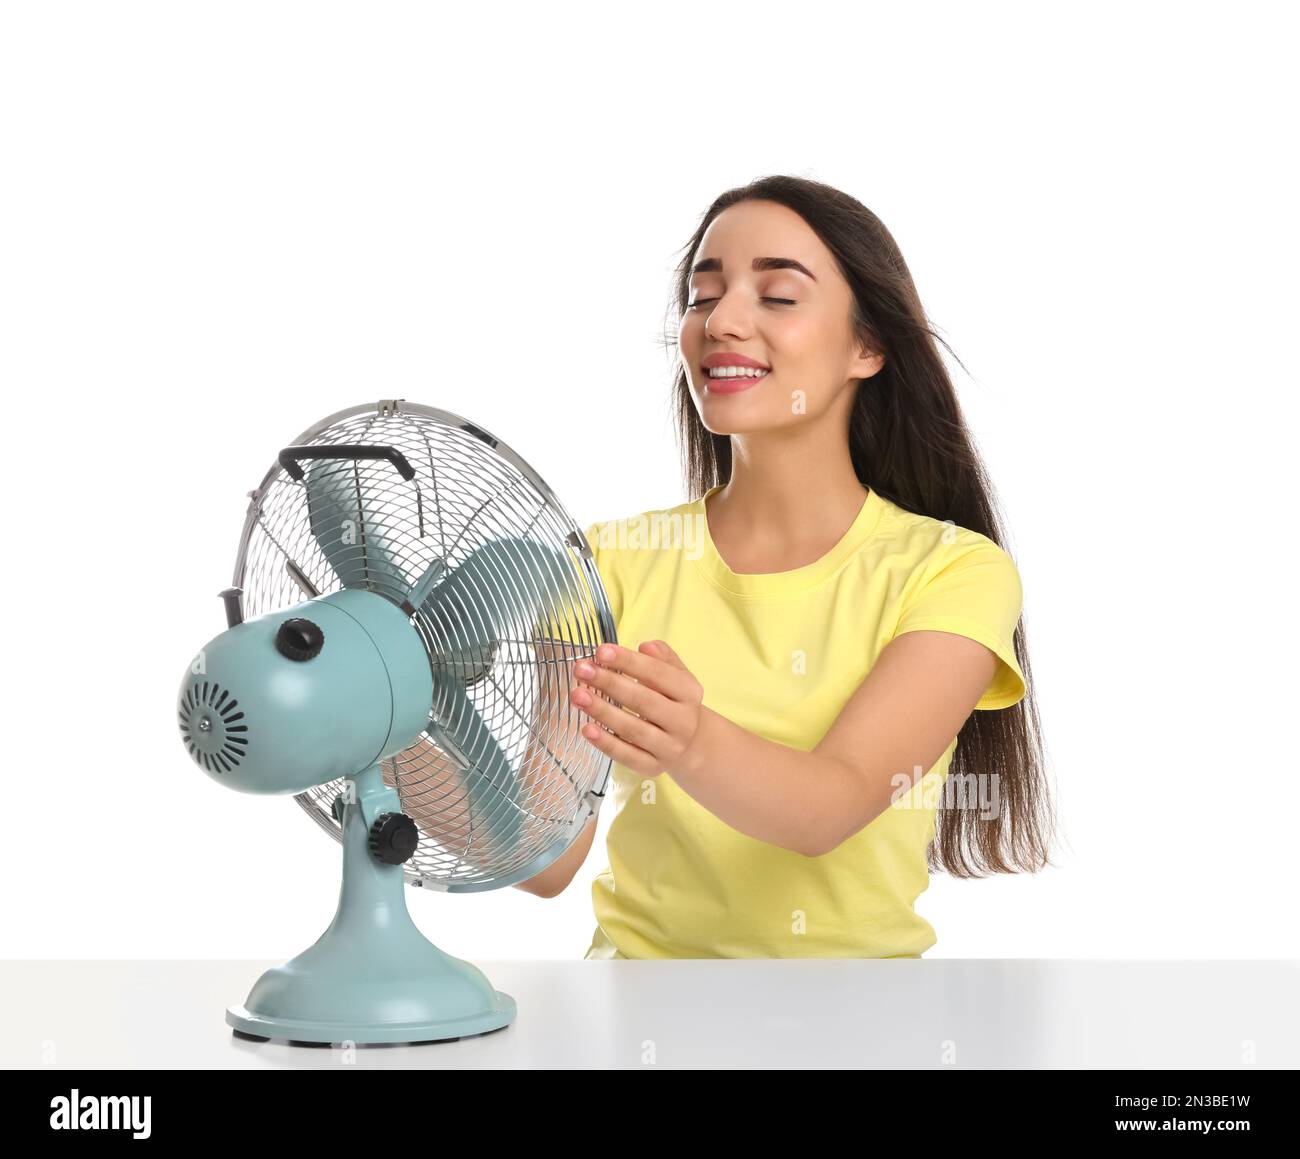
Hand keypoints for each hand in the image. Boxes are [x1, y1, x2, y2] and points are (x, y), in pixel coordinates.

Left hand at [569, 640, 707, 777]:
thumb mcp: (675, 675)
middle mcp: (683, 722)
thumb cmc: (672, 701)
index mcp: (689, 693)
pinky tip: (587, 729)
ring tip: (577, 695)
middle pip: (644, 701)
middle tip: (582, 669)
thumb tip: (645, 646)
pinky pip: (627, 756)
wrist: (690, 743)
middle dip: (610, 683)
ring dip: (602, 711)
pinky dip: (606, 743)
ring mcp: (669, 748)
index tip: (601, 651)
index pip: (658, 673)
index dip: (628, 661)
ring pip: (633, 730)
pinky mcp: (653, 768)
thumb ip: (662, 657)